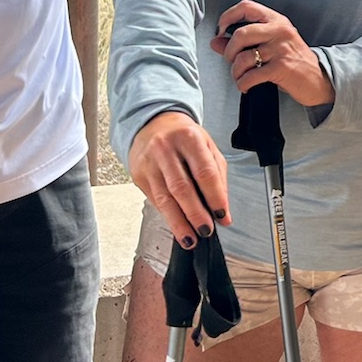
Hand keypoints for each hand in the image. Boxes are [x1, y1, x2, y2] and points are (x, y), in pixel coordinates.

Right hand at [130, 109, 230, 249]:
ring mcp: (149, 162)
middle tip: (206, 230)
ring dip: (179, 223)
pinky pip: (154, 200)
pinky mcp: (138, 174)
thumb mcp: (207, 147)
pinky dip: (168, 216)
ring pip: (164, 199)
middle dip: (195, 214)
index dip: (215, 197)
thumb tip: (222, 211)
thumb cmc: (185, 137)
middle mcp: (166, 149)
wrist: (154, 124)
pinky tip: (177, 226)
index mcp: (189, 138)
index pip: (205, 172)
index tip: (222, 216)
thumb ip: (218, 177)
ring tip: (190, 238)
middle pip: (182, 188)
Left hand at [213, 0, 335, 109]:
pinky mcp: (282, 68)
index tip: (221, 30)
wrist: (319, 80)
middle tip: (231, 60)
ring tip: (240, 77)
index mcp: (276, 20)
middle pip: (241, 33)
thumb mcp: (271, 46)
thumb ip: (242, 43)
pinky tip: (246, 86)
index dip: (228, 16)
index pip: (246, 7)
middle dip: (229, 51)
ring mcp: (281, 49)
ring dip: (235, 72)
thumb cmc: (294, 62)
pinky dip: (243, 84)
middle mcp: (279, 31)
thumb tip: (215, 42)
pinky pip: (251, 75)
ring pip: (243, 57)